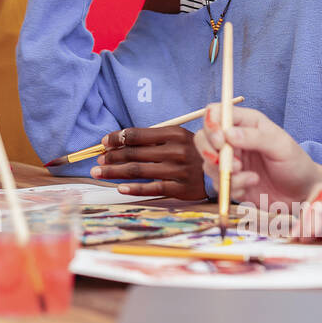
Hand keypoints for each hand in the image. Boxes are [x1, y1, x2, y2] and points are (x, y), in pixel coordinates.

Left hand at [89, 126, 208, 199]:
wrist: (224, 170)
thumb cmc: (195, 152)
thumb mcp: (180, 138)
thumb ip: (155, 138)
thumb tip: (122, 142)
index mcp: (174, 133)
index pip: (137, 135)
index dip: (116, 138)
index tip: (104, 142)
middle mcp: (175, 150)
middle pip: (134, 153)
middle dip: (111, 156)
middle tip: (97, 160)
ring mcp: (178, 170)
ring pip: (138, 170)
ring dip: (114, 171)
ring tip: (99, 172)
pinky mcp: (180, 188)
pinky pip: (152, 188)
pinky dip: (134, 188)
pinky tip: (120, 188)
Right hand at [193, 103, 321, 207]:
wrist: (302, 193)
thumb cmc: (296, 163)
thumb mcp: (281, 146)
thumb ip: (255, 137)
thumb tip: (227, 134)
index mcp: (246, 122)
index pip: (217, 113)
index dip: (211, 124)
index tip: (220, 140)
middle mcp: (233, 140)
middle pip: (203, 137)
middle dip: (209, 151)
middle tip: (227, 163)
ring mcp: (230, 161)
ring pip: (208, 163)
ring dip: (227, 173)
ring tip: (251, 177)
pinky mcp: (230, 181)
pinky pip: (217, 183)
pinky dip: (233, 187)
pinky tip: (251, 185)